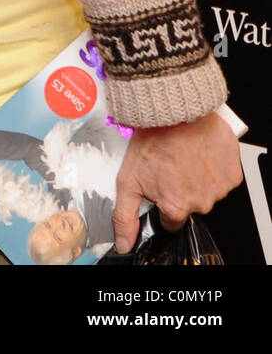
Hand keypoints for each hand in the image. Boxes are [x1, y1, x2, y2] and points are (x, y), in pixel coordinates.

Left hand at [112, 111, 242, 252]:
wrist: (177, 113)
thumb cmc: (153, 141)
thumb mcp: (127, 180)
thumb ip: (124, 216)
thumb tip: (124, 243)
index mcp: (176, 208)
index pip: (169, 220)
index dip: (161, 204)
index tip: (158, 187)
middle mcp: (200, 203)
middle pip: (188, 205)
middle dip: (177, 189)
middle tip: (167, 167)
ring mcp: (218, 189)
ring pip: (205, 192)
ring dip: (194, 178)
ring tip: (181, 156)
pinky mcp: (232, 173)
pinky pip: (221, 178)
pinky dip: (211, 168)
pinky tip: (197, 154)